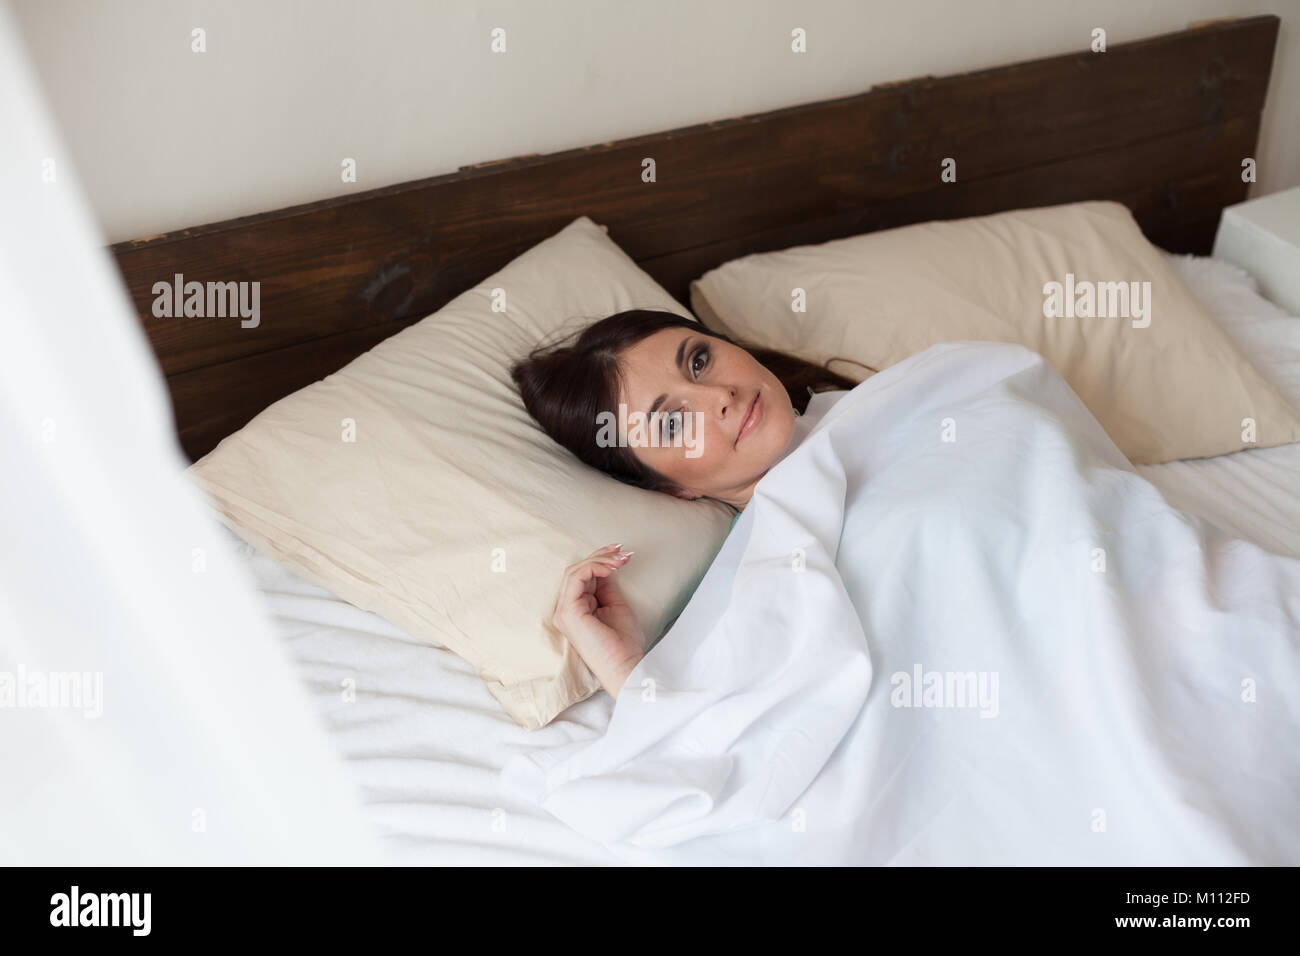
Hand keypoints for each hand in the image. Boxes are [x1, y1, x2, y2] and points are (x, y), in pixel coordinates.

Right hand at [551, 544, 645, 697]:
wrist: (627, 666)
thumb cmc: (624, 643)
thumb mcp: (615, 606)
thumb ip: (605, 587)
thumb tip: (605, 566)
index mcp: (576, 610)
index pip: (581, 577)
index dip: (600, 560)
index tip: (622, 553)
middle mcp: (565, 610)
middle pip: (576, 571)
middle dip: (600, 556)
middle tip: (622, 551)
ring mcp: (564, 611)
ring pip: (574, 571)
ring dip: (599, 560)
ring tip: (621, 560)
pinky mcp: (568, 612)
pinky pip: (576, 578)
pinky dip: (594, 568)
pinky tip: (611, 568)